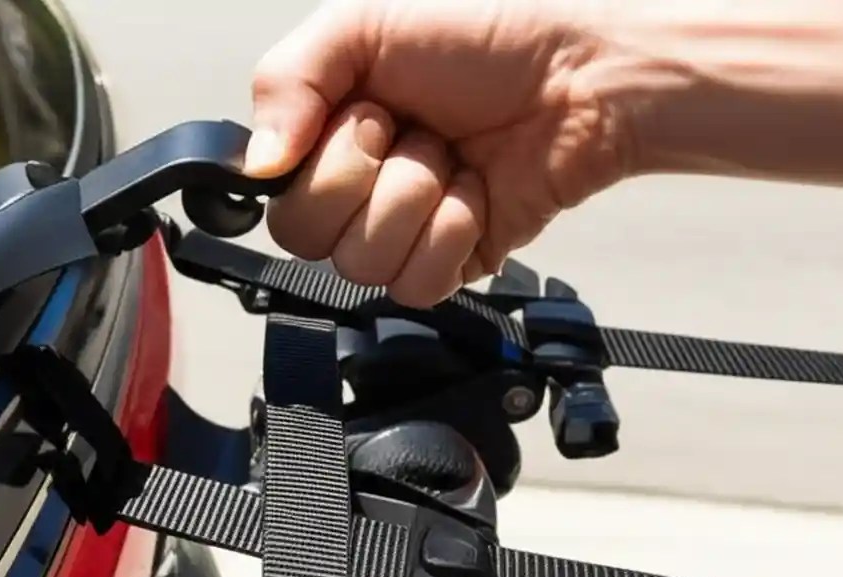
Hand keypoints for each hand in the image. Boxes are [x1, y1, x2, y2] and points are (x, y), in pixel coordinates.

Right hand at [247, 0, 627, 307]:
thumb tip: (258, 164)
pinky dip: (451, 232)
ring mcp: (399, 234)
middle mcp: (353, 192)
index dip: (319, 164)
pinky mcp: (448, 265)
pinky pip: (417, 285)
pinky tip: (474, 192)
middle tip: (413, 131)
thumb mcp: (363, 24)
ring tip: (451, 156)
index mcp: (323, 136)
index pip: (273, 196)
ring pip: (362, 265)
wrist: (584, 74)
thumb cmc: (488, 35)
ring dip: (417, 198)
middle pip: (305, 239)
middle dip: (368, 179)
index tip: (366, 114)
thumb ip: (287, 81)